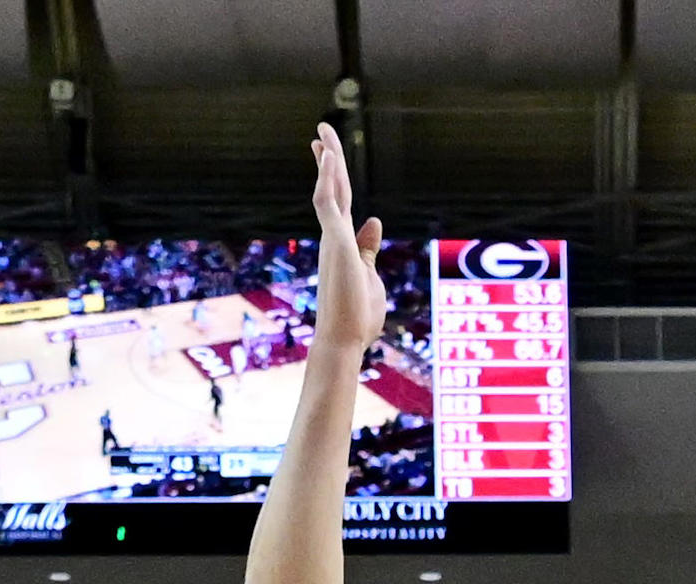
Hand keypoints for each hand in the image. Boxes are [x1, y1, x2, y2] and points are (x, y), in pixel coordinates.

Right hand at [306, 127, 389, 348]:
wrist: (344, 340)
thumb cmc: (357, 316)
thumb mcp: (369, 273)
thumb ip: (368, 247)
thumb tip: (374, 221)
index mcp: (342, 243)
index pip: (340, 202)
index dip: (335, 177)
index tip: (329, 156)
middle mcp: (333, 236)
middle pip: (333, 189)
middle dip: (328, 159)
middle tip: (321, 132)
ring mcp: (332, 238)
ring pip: (329, 190)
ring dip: (328, 160)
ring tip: (323, 132)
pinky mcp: (335, 242)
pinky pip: (328, 203)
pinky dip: (328, 179)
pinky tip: (329, 157)